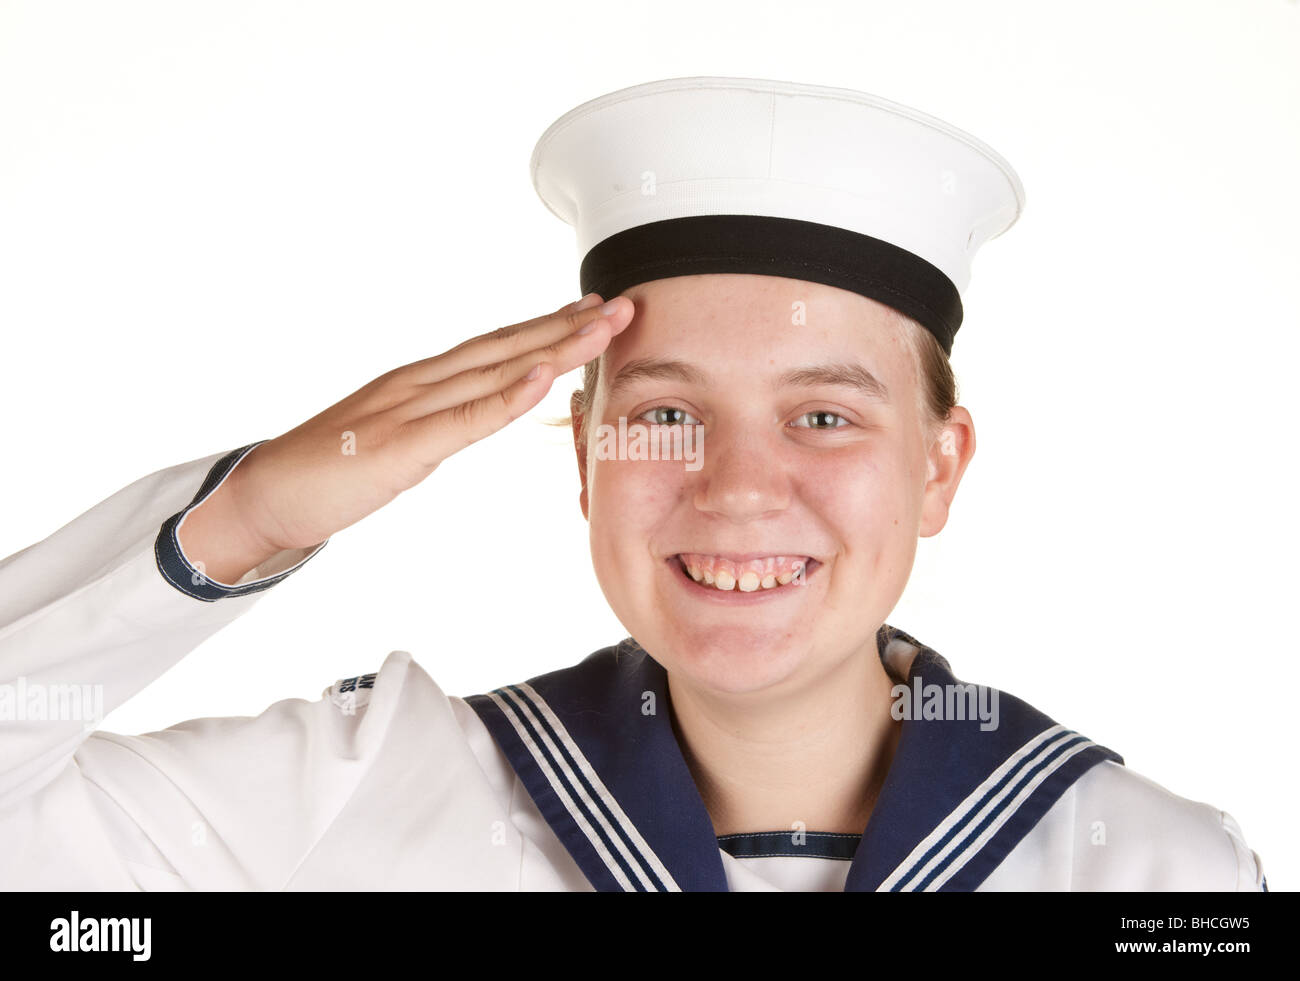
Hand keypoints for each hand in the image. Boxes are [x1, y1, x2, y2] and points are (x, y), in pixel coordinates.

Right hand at [223, 293, 631, 554]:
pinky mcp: (402, 445)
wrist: (265, 494)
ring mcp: (411, 408)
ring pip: (495, 371)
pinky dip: (507, 396)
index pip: (497, 348)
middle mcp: (422, 382)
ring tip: (602, 325)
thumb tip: (483, 414)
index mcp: (423, 382)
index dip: (548, 328)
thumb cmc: (330, 471)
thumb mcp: (403, 443)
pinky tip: (541, 375)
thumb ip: (443, 425)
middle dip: (569, 325)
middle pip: (507, 346)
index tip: (594, 312)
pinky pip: (464, 418)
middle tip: (622, 303)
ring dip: (554, 346)